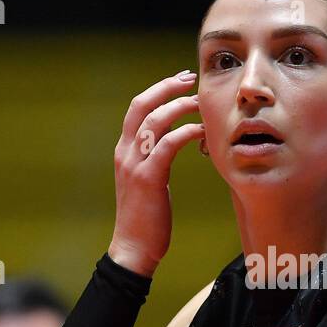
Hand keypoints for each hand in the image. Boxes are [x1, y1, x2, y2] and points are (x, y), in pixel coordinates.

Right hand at [109, 70, 202, 276]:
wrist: (133, 247)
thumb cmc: (146, 218)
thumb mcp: (148, 180)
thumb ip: (155, 158)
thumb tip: (174, 141)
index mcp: (124, 150)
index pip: (138, 107)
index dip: (159, 89)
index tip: (181, 81)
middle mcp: (125, 152)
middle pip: (142, 104)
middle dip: (167, 87)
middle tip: (190, 79)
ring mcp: (134, 164)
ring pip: (155, 120)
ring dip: (180, 106)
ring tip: (200, 103)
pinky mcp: (148, 178)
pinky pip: (168, 145)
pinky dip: (186, 133)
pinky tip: (202, 132)